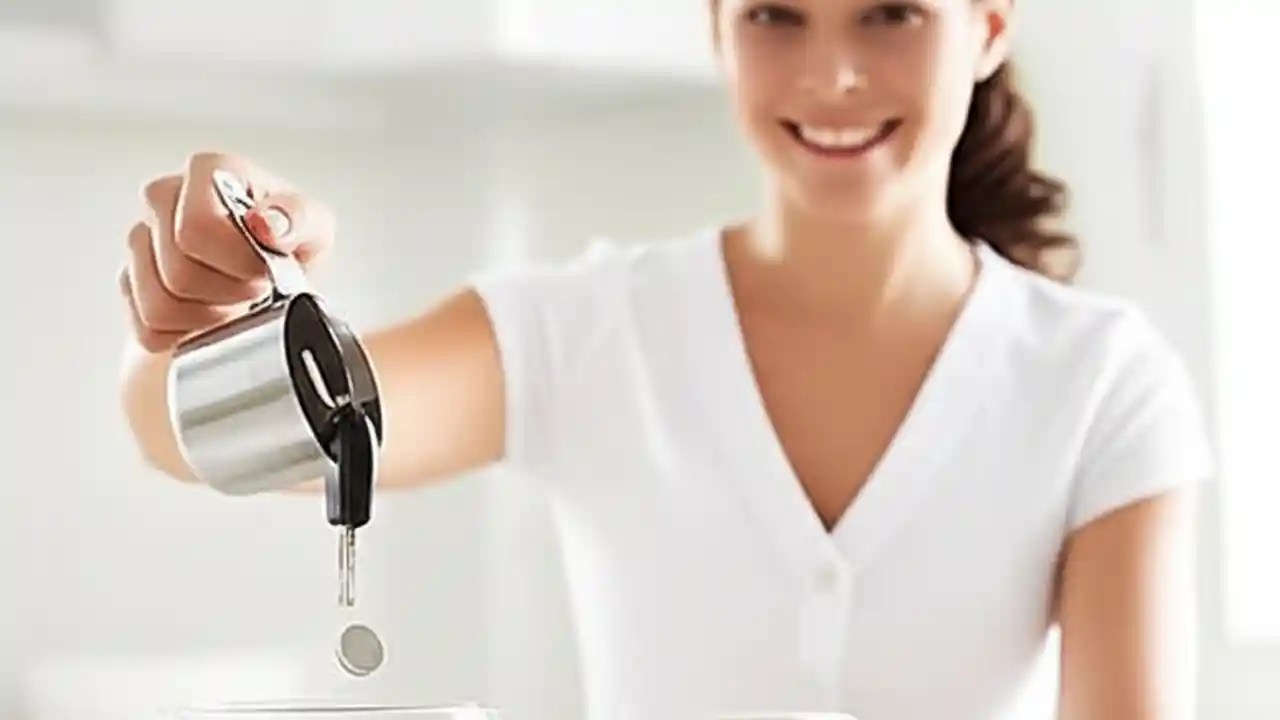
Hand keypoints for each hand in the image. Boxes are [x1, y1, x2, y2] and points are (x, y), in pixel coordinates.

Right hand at [119, 152, 334, 352]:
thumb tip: (266, 223)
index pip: (196, 228)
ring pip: (159, 305)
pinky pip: (147, 328)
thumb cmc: (288, 246)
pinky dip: (186, 334)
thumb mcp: (314, 228)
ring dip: (207, 315)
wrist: (270, 281)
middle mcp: (165, 196)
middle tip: (254, 285)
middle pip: (178, 272)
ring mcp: (140, 238)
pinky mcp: (129, 281)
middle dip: (227, 291)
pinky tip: (207, 313)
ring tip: (232, 298)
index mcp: (211, 172)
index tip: (264, 266)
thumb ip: (299, 219)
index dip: (236, 261)